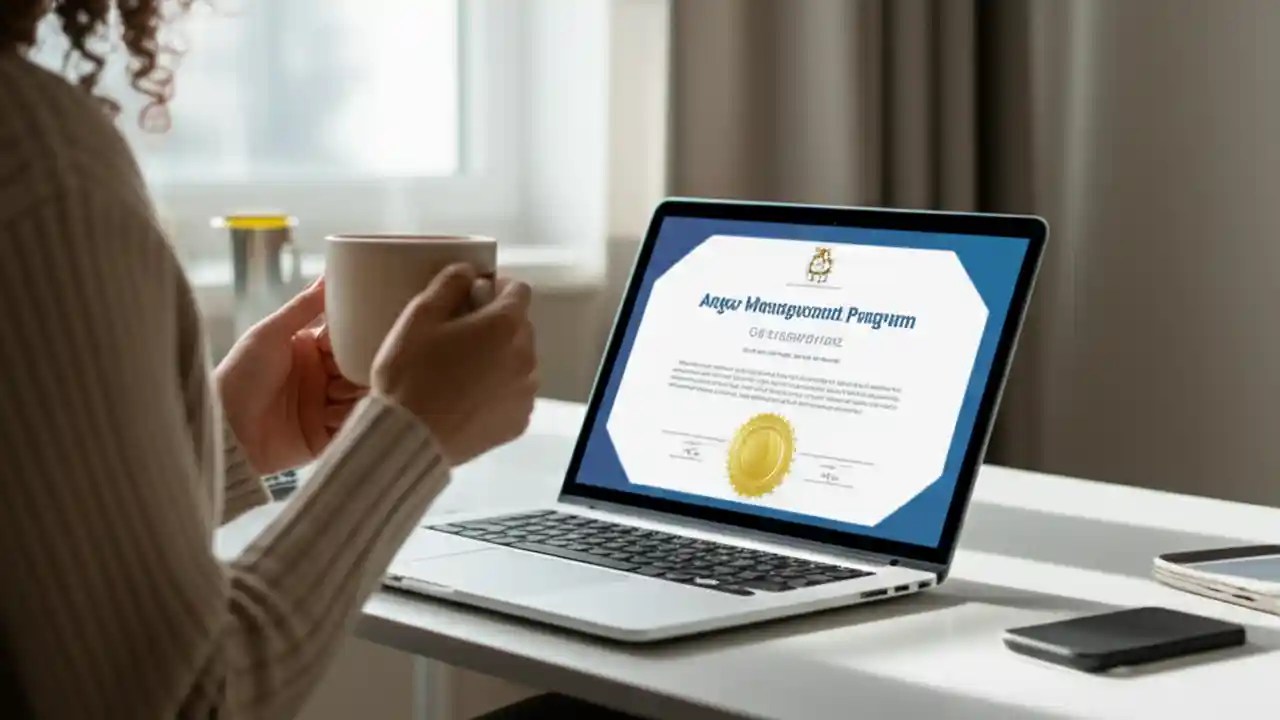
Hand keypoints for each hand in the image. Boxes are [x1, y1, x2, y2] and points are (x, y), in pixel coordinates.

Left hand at [216, 278, 366, 473]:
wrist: (226, 428)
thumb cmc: (241, 374)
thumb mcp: (271, 332)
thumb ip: (304, 305)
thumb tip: (329, 273)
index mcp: (308, 351)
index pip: (346, 341)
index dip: (358, 339)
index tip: (369, 336)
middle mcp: (319, 379)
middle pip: (358, 370)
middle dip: (362, 369)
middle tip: (353, 370)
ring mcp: (323, 409)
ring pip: (360, 398)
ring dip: (355, 395)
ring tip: (337, 395)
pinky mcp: (325, 438)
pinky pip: (352, 427)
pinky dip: (351, 421)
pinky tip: (335, 416)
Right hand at [372, 264, 537, 464]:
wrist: (408, 440)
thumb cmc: (410, 376)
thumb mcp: (418, 317)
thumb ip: (448, 284)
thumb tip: (467, 270)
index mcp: (505, 326)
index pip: (519, 290)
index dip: (497, 287)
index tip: (475, 295)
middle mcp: (526, 357)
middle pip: (521, 326)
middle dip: (497, 323)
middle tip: (461, 334)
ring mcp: (525, 393)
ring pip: (520, 361)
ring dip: (500, 357)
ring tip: (463, 369)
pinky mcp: (518, 421)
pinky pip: (515, 394)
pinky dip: (500, 389)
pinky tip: (470, 396)